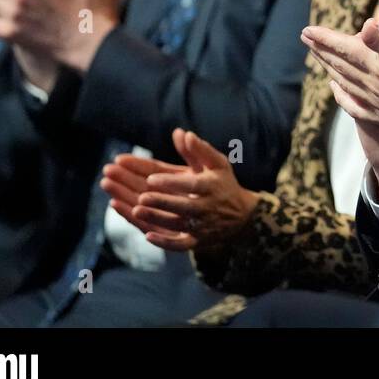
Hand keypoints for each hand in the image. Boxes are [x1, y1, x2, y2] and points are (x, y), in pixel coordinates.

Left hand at [101, 128, 258, 251]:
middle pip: (183, 207)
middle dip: (162, 202)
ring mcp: (202, 226)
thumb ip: (200, 149)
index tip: (151, 178)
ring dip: (157, 219)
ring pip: (178, 225)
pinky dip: (165, 243)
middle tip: (142, 197)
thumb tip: (183, 133)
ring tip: (136, 211)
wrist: (242, 216)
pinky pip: (181, 245)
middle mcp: (207, 207)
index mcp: (211, 186)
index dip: (171, 183)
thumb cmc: (224, 184)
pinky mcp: (197, 242)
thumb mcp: (218, 164)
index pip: (191, 185)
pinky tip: (147, 236)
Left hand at [303, 17, 378, 146]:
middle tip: (305, 36)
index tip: (309, 29)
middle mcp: (372, 85)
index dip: (326, 38)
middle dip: (321, 49)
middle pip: (340, 64)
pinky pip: (352, 103)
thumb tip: (367, 26)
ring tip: (316, 55)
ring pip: (344, 81)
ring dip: (327, 66)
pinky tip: (335, 88)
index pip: (346, 48)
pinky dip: (340, 94)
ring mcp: (375, 102)